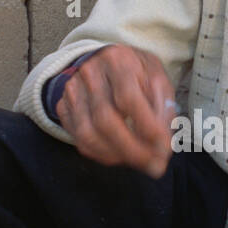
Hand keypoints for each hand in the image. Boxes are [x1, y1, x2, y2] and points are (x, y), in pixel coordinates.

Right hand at [56, 44, 175, 177]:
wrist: (105, 62)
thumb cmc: (138, 73)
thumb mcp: (158, 80)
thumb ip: (163, 109)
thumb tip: (162, 146)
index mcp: (118, 60)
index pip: (128, 98)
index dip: (146, 127)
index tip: (164, 148)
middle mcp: (89, 72)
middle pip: (105, 120)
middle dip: (132, 150)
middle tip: (154, 166)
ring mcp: (72, 90)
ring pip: (88, 134)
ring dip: (117, 156)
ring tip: (140, 162)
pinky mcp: (63, 107)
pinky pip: (79, 140)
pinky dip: (102, 155)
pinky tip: (121, 156)